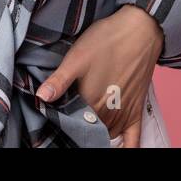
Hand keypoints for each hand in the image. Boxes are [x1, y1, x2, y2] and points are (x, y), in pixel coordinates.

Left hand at [35, 5, 162, 146]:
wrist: (140, 30)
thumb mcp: (76, 57)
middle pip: (88, 130)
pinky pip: (134, 140)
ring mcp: (123, 114)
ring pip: (106, 136)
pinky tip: (118, 150)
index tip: (54, 118)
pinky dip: (126, 149)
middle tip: (69, 122)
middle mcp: (107, 112)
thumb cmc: (106, 40)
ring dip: (96, 137)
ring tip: (86, 132)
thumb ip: (59, 81)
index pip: (70, 122)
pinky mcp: (137, 111)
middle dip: (77, 128)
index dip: (61, 121)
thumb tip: (40, 98)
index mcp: (89, 100)